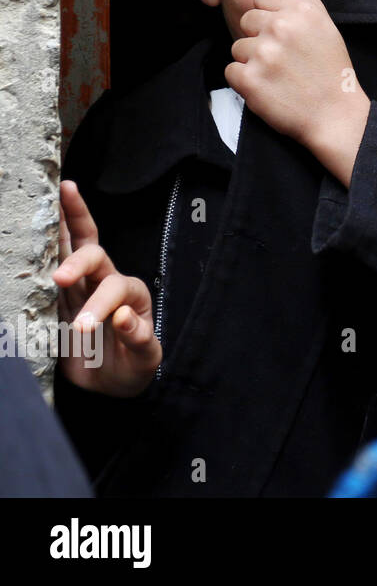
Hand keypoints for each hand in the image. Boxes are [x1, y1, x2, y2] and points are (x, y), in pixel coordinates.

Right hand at [53, 181, 161, 396]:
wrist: (111, 382)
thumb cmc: (132, 366)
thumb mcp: (145, 359)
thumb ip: (139, 338)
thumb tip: (123, 316)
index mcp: (130, 294)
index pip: (114, 288)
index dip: (99, 304)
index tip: (82, 328)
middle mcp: (104, 282)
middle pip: (92, 252)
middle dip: (76, 260)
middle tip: (61, 278)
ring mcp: (78, 288)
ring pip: (66, 250)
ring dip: (55, 230)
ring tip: (44, 203)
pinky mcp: (55, 299)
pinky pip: (43, 272)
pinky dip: (33, 255)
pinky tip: (22, 237)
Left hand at [227, 0, 369, 184]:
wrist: (336, 116)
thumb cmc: (332, 71)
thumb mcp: (325, 25)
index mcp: (301, 11)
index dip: (273, 19)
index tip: (289, 38)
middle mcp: (281, 27)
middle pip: (247, 21)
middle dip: (261, 39)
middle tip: (286, 60)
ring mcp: (263, 54)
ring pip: (238, 47)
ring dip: (253, 62)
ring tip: (280, 76)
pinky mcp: (249, 80)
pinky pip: (231, 71)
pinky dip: (246, 82)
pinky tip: (269, 88)